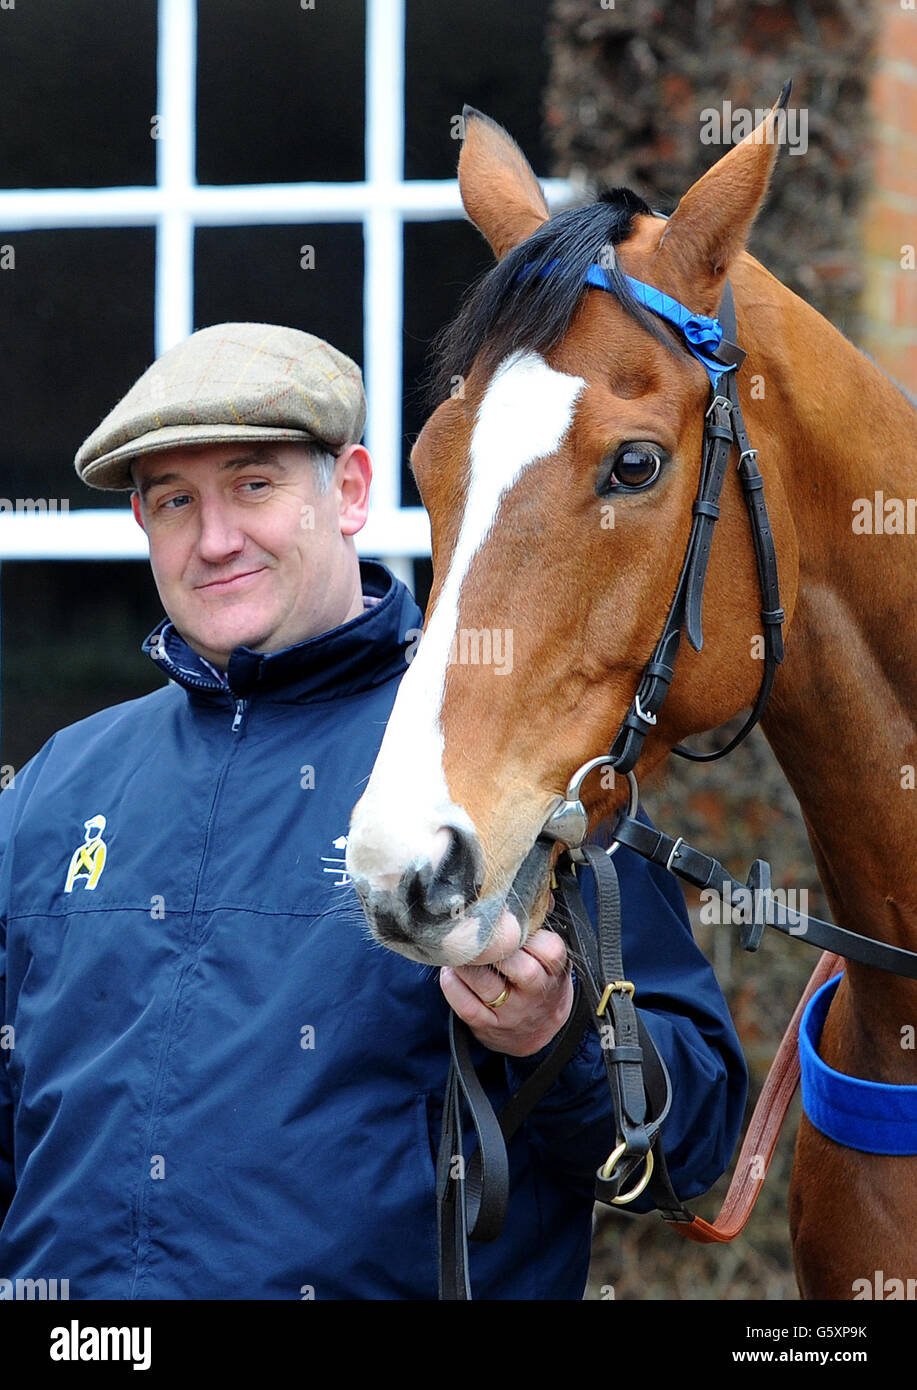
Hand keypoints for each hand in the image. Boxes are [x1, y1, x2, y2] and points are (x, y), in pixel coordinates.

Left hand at [439, 927, 572, 1056]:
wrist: (537, 1029)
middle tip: (478, 932)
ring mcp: (511, 1012)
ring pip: (488, 985)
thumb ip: (541, 921)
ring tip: (456, 947)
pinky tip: (450, 970)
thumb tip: (533, 882)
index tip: (509, 920)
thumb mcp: (549, 955)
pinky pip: (466, 1006)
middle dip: (497, 948)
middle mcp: (535, 993)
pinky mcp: (487, 1026)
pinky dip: (453, 986)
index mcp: (553, 971)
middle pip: (521, 968)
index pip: (549, 949)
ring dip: (468, 963)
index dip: (529, 933)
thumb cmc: (539, 977)